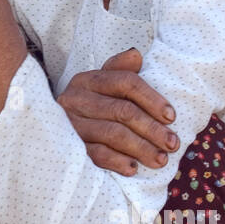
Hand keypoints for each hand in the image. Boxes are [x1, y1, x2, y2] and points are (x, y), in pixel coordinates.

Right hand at [56, 48, 179, 175]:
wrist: (52, 130)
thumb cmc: (90, 105)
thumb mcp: (102, 85)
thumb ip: (120, 70)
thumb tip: (136, 55)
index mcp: (88, 80)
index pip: (125, 82)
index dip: (151, 99)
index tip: (171, 117)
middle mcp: (76, 99)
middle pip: (122, 111)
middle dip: (152, 128)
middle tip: (172, 144)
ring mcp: (71, 124)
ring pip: (112, 134)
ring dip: (141, 148)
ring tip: (160, 160)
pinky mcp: (70, 147)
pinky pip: (96, 154)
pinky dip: (117, 161)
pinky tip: (133, 168)